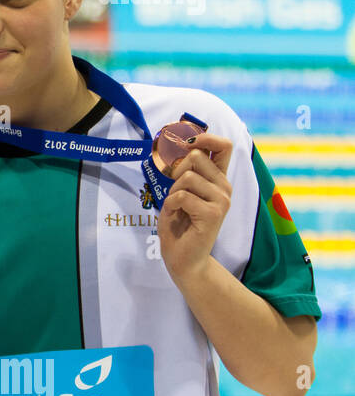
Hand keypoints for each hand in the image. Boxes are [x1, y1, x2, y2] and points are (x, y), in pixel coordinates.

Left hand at [158, 132, 232, 284]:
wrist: (184, 258)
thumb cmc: (179, 224)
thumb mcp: (179, 192)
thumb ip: (184, 172)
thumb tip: (178, 147)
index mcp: (218, 179)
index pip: (223, 146)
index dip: (204, 137)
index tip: (185, 141)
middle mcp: (224, 187)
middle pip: (195, 157)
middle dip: (175, 172)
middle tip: (176, 194)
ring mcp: (222, 200)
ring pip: (186, 177)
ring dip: (172, 193)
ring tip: (177, 209)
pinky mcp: (213, 213)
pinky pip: (181, 196)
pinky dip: (170, 205)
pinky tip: (177, 217)